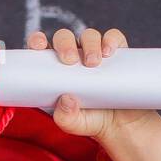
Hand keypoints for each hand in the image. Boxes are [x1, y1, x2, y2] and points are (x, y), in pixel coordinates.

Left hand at [28, 28, 159, 140]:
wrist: (122, 125)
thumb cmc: (91, 120)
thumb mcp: (74, 124)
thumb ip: (65, 117)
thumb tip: (65, 99)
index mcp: (56, 69)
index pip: (42, 47)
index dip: (38, 40)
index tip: (39, 45)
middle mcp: (75, 57)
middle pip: (65, 37)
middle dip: (65, 43)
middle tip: (70, 59)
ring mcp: (96, 53)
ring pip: (89, 36)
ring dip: (89, 43)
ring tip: (93, 63)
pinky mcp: (118, 54)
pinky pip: (114, 38)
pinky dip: (111, 40)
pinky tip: (109, 51)